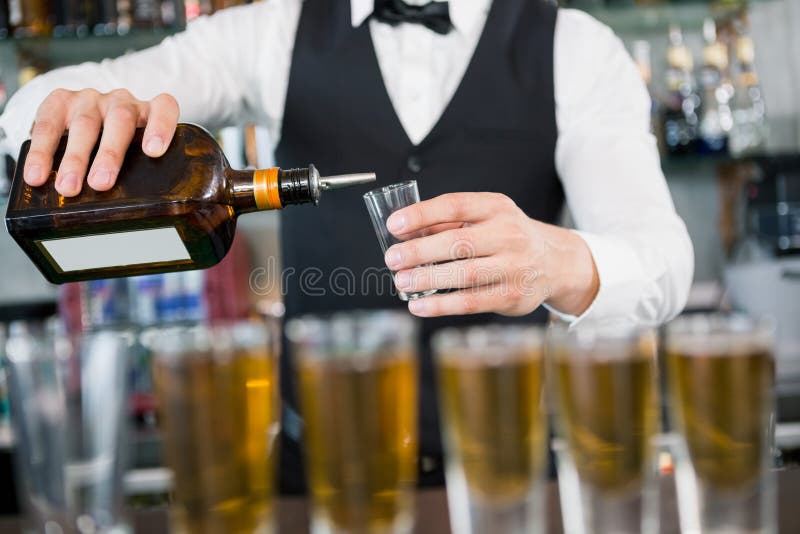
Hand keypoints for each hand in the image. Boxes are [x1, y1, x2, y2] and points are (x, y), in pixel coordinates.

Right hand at [23, 88, 179, 196]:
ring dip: (75, 158)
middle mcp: (121, 102)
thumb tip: (145, 214)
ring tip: (68, 188)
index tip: (154, 152)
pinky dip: (41, 151)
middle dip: (110, 154)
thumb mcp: (136, 156)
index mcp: (149, 113)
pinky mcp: (60, 100)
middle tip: (100, 184)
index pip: (164, 109)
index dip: (161, 128)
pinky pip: (48, 123)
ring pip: (85, 124)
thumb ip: (143, 174)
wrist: (81, 122)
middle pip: (120, 121)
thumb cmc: (119, 147)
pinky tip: (37, 174)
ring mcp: (91, 100)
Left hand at [383, 192, 599, 317]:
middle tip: (393, 258)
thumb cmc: (507, 237)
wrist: (555, 262)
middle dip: (420, 251)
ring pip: (465, 275)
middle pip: (458, 242)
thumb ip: (448, 222)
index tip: (394, 224)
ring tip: (401, 281)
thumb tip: (403, 232)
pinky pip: (471, 302)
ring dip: (428, 279)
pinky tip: (418, 306)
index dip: (422, 214)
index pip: (456, 205)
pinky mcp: (512, 296)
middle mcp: (509, 235)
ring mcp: (513, 267)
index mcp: (497, 208)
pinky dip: (441, 305)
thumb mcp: (486, 217)